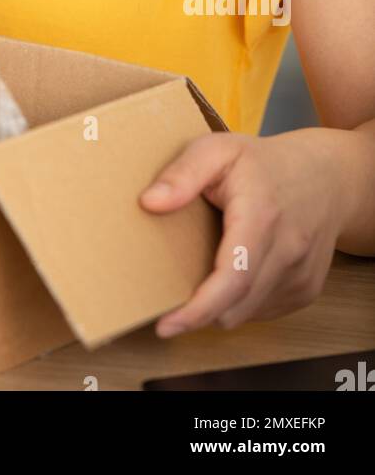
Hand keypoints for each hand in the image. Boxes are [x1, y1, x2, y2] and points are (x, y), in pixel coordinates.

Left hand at [139, 130, 345, 335]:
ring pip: (247, 312)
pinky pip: (262, 309)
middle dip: (197, 312)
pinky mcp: (306, 290)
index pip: (233, 277)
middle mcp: (287, 250)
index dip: (198, 309)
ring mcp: (301, 275)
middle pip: (236, 304)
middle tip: (168, 303)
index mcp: (261, 216)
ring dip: (219, 306)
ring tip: (203, 273)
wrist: (325, 177)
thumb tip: (149, 202)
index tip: (167, 325)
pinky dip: (240, 301)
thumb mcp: (217, 149)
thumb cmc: (263, 163)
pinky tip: (233, 271)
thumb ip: (183, 173)